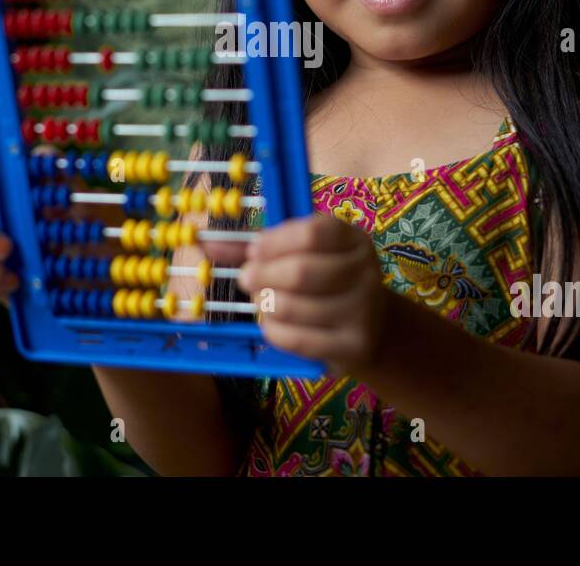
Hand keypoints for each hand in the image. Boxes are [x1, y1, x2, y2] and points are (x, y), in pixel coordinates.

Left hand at [237, 213, 389, 374]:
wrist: (372, 329)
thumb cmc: (327, 284)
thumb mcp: (305, 255)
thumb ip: (261, 249)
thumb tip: (206, 244)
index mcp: (353, 239)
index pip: (311, 233)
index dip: (274, 242)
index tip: (254, 251)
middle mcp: (365, 272)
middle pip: (300, 271)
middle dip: (261, 275)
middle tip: (246, 278)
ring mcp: (363, 311)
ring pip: (293, 307)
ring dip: (264, 305)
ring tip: (261, 302)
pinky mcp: (353, 346)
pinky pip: (296, 339)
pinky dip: (273, 331)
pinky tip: (272, 324)